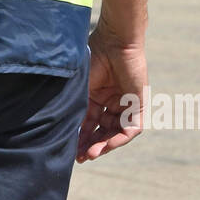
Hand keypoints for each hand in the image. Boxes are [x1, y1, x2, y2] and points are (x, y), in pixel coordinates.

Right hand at [76, 19, 146, 162]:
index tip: (70, 152)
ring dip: (104, 145)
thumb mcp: (80, 90)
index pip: (89, 124)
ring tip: (91, 154)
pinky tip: (107, 145)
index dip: (80, 139)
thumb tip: (60, 131)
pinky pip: (132, 127)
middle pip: (102, 131)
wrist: (114, 41)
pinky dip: (120, 138)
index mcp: (97, 97)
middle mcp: (112, 102)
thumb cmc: (93, 58)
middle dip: (91, 146)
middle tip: (80, 158)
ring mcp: (127, 103)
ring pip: (116, 132)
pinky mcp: (139, 103)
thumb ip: (75, 109)